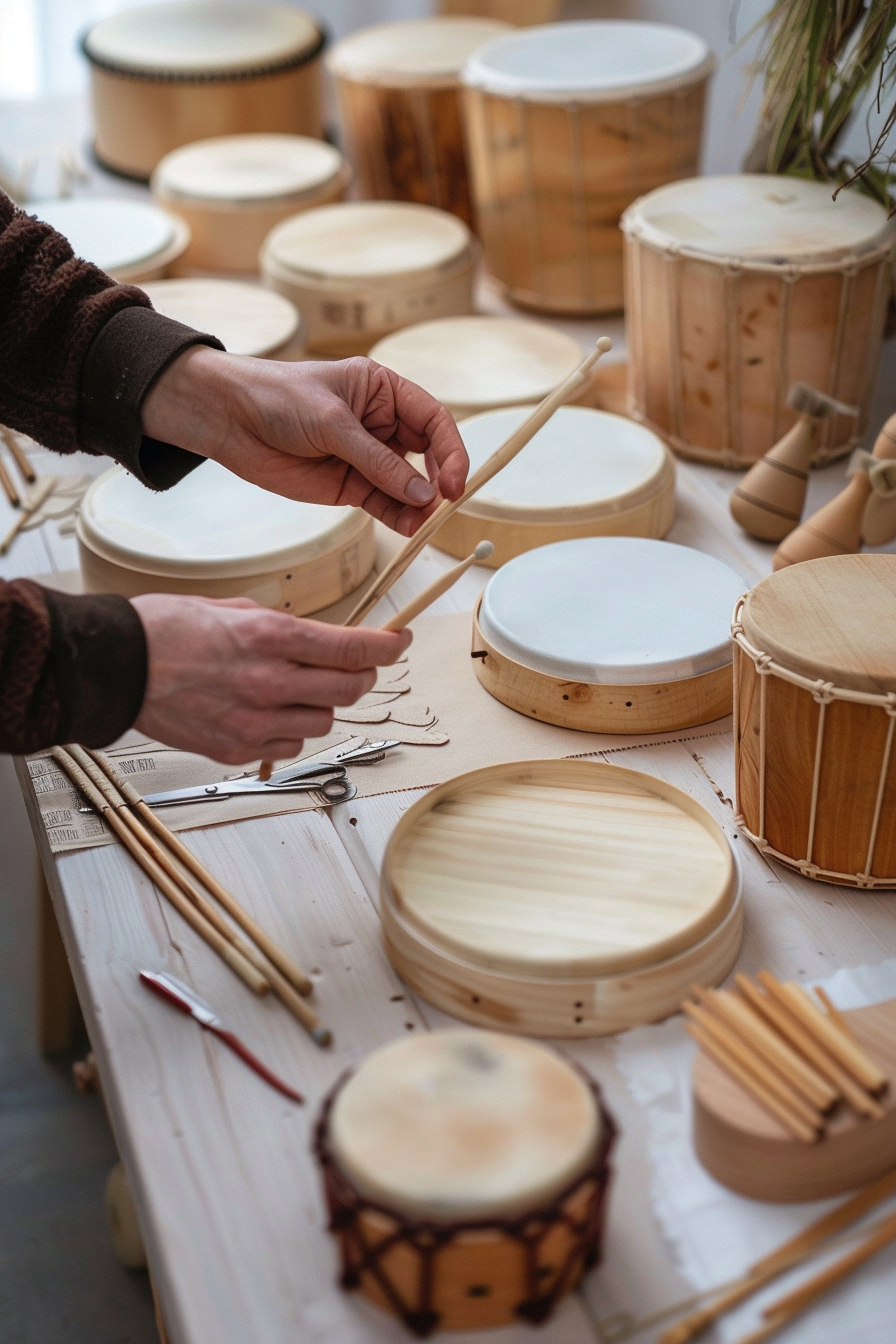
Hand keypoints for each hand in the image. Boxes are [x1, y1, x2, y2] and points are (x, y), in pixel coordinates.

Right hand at [131, 593, 410, 763]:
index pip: (354, 649)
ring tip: (297, 688)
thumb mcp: (235, 608)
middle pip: (350, 691)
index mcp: (272, 638)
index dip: (388, 647)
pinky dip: (290, 730)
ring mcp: (254, 722)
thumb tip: (322, 641)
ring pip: (324, 723)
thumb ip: (286, 628)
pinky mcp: (236, 750)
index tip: (400, 642)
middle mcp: (270, 683)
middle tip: (356, 666)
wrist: (116, 667)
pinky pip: (289, 746)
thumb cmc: (167, 629)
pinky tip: (268, 711)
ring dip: (323, 705)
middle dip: (362, 676)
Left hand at [141, 346, 467, 536]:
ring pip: (406, 485)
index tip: (454, 480)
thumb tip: (421, 493)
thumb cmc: (277, 397)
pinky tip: (408, 528)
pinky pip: (383, 504)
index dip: (450, 449)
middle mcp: (380, 424)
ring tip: (424, 524)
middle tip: (443, 503)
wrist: (229, 418)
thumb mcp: (333, 423)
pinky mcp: (348, 486)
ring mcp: (366, 457)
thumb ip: (378, 461)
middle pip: (428, 455)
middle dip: (438, 480)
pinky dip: (398, 518)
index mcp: (383, 391)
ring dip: (419, 505)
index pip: (433, 420)